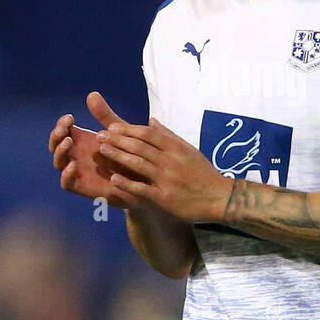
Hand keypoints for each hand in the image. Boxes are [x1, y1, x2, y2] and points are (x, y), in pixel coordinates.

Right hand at [48, 92, 144, 208]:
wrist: (144, 182)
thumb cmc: (130, 155)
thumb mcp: (118, 132)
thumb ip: (104, 116)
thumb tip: (92, 93)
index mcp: (82, 141)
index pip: (63, 131)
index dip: (62, 124)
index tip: (70, 117)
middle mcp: (77, 156)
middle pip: (56, 146)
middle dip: (56, 136)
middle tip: (64, 129)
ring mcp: (79, 172)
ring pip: (59, 163)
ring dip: (59, 152)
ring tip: (68, 142)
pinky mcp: (84, 187)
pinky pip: (67, 184)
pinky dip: (66, 175)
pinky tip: (72, 165)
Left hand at [95, 117, 235, 222]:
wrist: (220, 198)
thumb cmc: (203, 173)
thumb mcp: (189, 150)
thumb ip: (169, 136)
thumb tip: (151, 120)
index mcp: (177, 147)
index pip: (148, 134)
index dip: (128, 129)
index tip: (112, 127)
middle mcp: (171, 161)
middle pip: (140, 146)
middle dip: (118, 140)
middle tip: (100, 136)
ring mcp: (168, 179)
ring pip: (139, 164)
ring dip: (118, 156)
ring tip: (102, 150)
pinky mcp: (165, 198)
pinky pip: (142, 189)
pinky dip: (127, 183)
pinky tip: (113, 178)